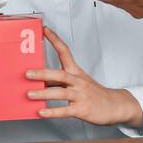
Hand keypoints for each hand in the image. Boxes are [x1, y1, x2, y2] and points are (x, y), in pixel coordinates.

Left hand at [25, 27, 142, 128]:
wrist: (115, 105)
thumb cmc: (94, 93)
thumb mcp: (79, 82)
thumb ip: (60, 81)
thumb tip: (38, 82)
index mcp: (76, 71)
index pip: (65, 51)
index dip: (54, 39)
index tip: (44, 29)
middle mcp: (78, 81)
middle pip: (60, 74)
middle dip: (42, 73)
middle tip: (27, 73)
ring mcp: (80, 95)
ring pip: (60, 92)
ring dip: (43, 93)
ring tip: (29, 94)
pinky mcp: (82, 109)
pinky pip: (65, 110)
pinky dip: (52, 112)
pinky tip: (41, 112)